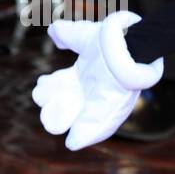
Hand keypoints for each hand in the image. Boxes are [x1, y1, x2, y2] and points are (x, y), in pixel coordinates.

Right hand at [32, 11, 161, 149]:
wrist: (132, 46)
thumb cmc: (113, 40)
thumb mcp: (85, 36)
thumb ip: (68, 34)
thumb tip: (53, 31)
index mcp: (83, 76)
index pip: (60, 85)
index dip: (49, 86)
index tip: (43, 83)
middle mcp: (90, 91)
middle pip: (63, 104)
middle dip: (51, 103)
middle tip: (43, 96)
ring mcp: (99, 104)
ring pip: (76, 119)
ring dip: (62, 120)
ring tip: (52, 121)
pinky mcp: (110, 113)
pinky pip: (95, 129)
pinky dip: (83, 137)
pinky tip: (72, 143)